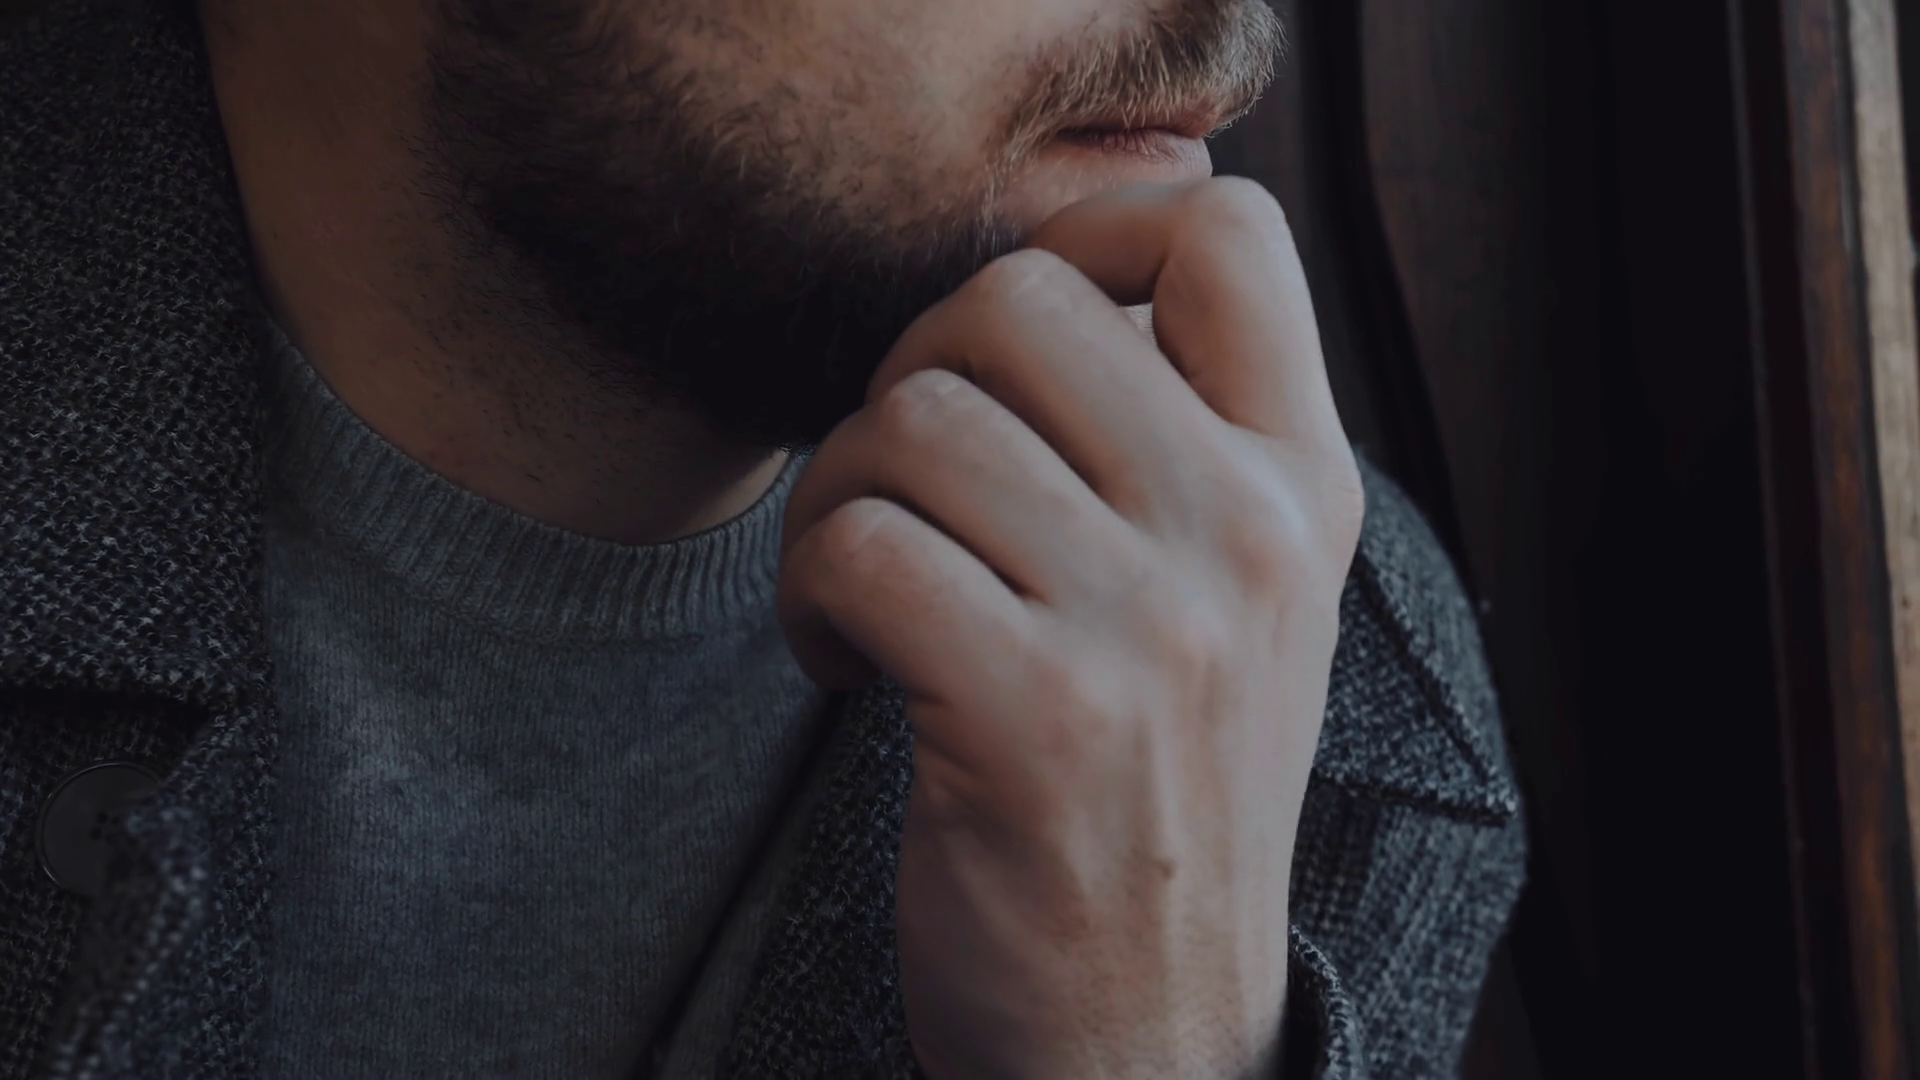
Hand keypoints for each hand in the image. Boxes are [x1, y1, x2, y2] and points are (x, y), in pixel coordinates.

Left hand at [777, 177, 1363, 1078]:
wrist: (1146, 1031)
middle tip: (903, 486)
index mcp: (1301, 490)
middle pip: (1014, 300)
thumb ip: (1176, 442)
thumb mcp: (1232, 604)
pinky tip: (848, 664)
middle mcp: (1245, 539)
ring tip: (868, 588)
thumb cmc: (1159, 790)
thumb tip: (1044, 278)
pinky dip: (810, 596)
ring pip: (913, 421)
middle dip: (907, 376)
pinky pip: (859, 546)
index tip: (1012, 335)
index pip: (1229, 232)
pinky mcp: (1032, 717)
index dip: (1089, 228)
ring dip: (840, 499)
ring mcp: (1150, 629)